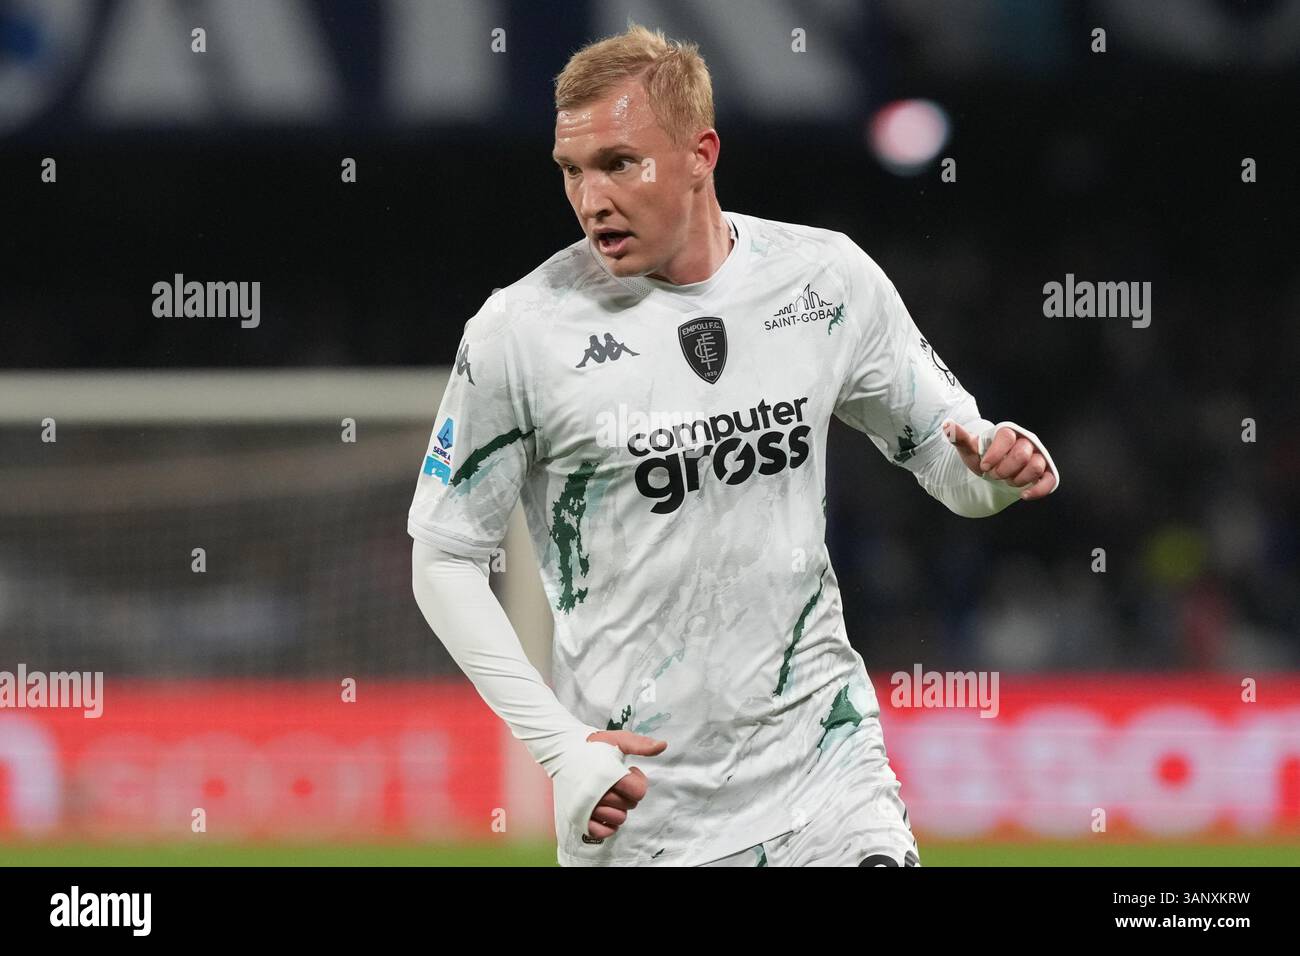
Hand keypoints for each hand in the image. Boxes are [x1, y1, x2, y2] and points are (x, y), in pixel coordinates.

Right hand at [582, 729, 666, 838]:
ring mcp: (586, 806)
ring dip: (618, 808)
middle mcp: (597, 793)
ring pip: (618, 819)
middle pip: (630, 806)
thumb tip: (664, 745)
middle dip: (628, 794)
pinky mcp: (578, 816)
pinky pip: (601, 831)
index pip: (639, 792)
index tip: (628, 772)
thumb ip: (641, 745)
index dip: (638, 782)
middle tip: (617, 782)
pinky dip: (607, 825)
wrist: (563, 750)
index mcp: (608, 774)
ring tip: (610, 794)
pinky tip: (606, 811)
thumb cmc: (593, 746)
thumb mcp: (619, 739)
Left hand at [942, 420, 1057, 500]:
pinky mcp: (1045, 473)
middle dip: (1004, 469)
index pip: (1007, 437)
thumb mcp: (970, 450)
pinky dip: (1038, 490)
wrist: (993, 472)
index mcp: (1009, 432)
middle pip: (1022, 454)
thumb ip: (960, 438)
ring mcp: (1038, 457)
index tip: (984, 466)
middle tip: (995, 474)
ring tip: (1007, 481)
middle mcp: (1027, 442)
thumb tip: (947, 425)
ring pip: (1036, 466)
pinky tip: (1024, 495)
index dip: (994, 455)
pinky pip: (1050, 480)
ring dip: (1017, 479)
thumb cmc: (983, 458)